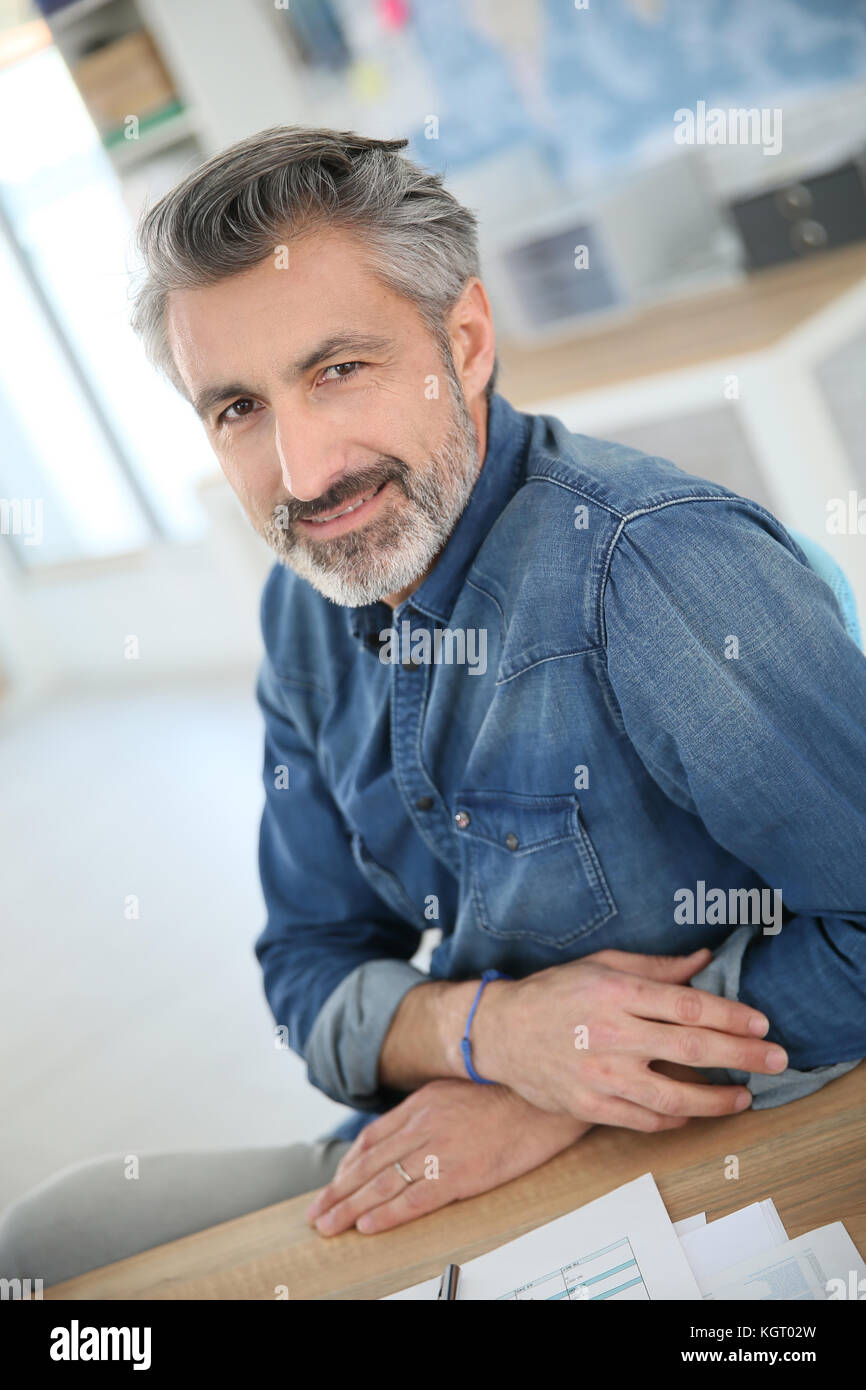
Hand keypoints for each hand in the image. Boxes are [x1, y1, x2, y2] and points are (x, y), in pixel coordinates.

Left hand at [305, 1078, 592, 1236]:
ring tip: (330, 1227)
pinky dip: (387, 1214)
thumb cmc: (513, 1095)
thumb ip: (435, 1108)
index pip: (372, 1138)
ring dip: (350, 1207)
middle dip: (338, 1192)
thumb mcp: (463, 1090)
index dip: (348, 1165)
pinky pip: (415, 1198)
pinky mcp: (460, 1173)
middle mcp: (423, 1125)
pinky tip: (368, 1226)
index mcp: (423, 1103)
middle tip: (317, 1215)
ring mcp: (439, 1148)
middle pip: (369, 1163)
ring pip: (382, 1182)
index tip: (334, 1184)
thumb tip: (416, 1127)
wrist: (546, 1096)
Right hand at [471, 947, 786, 1127]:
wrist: (499, 1032)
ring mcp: (600, 1075)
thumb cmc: (554, 993)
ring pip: (674, 1098)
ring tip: (743, 1096)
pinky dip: (676, 1120)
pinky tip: (694, 1113)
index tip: (760, 1023)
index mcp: (615, 992)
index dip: (730, 1016)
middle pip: (692, 1050)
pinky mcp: (589, 1106)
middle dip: (742, 1056)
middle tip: (776, 1059)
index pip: (687, 1005)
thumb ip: (656, 968)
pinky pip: (645, 1120)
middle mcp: (610, 1034)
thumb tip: (704, 960)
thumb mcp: (602, 965)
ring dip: (717, 1100)